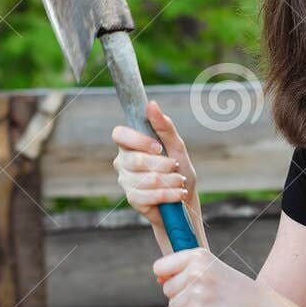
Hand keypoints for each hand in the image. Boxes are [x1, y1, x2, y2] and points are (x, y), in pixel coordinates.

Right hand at [112, 99, 195, 222]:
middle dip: (164, 165)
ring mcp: (126, 181)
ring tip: (179, 182)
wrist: (185, 202)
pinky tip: (178, 195)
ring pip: (147, 179)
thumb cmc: (180, 171)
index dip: (138, 140)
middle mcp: (123, 161)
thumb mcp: (176, 146)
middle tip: (176, 168)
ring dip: (171, 181)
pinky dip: (169, 194)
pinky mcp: (133, 199)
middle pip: (137, 160)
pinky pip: (149, 195)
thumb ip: (164, 127)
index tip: (158, 147)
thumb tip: (151, 104)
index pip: (119, 134)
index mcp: (129, 144)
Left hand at [153, 246, 270, 306]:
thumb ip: (185, 269)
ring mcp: (196, 292)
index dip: (167, 278)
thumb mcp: (212, 268)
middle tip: (206, 298)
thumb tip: (159, 278)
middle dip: (181, 297)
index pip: (160, 267)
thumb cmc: (234, 290)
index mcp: (197, 256)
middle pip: (167, 290)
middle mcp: (195, 271)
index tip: (183, 284)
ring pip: (172, 306)